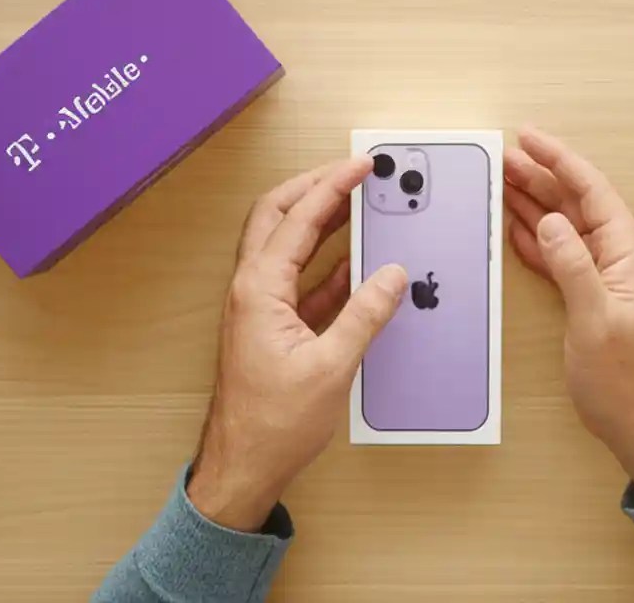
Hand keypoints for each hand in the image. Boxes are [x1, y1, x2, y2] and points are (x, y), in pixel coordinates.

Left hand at [187, 157, 407, 530]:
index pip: (297, 219)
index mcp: (259, 289)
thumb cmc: (273, 424)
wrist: (242, 466)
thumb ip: (364, 315)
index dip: (331, 187)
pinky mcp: (273, 326)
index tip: (360, 167)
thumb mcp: (331, 367)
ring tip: (360, 205)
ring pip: (288, 245)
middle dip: (315, 189)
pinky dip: (329, 264)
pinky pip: (302, 280)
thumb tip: (391, 275)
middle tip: (353, 174)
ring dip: (322, 222)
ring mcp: (260, 307)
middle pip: (278, 217)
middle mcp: (252, 289)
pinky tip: (359, 262)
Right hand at [504, 128, 633, 503]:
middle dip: (538, 176)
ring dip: (532, 203)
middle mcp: (618, 255)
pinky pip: (558, 253)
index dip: (558, 159)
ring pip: (564, 225)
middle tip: (500, 158)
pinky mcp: (588, 292)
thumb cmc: (624, 380)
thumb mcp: (594, 319)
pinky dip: (534, 239)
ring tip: (499, 182)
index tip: (528, 137)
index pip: (591, 190)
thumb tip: (551, 223)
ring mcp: (604, 273)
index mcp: (628, 251)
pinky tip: (513, 226)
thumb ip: (573, 266)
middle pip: (575, 201)